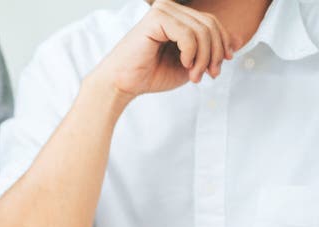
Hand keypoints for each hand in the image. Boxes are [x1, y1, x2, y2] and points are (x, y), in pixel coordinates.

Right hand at [93, 0, 235, 99]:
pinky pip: (188, 35)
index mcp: (177, 16)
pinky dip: (191, 53)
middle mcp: (170, 8)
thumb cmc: (150, 75)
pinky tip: (184, 65)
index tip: (222, 64)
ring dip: (204, 57)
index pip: (212, 22)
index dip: (223, 42)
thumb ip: (210, 51)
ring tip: (195, 76)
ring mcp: (164, 10)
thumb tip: (238, 40)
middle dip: (215, 52)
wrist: (122, 84)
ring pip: (202, 31)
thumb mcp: (190, 63)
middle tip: (210, 74)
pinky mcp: (156, 18)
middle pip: (210, 24)